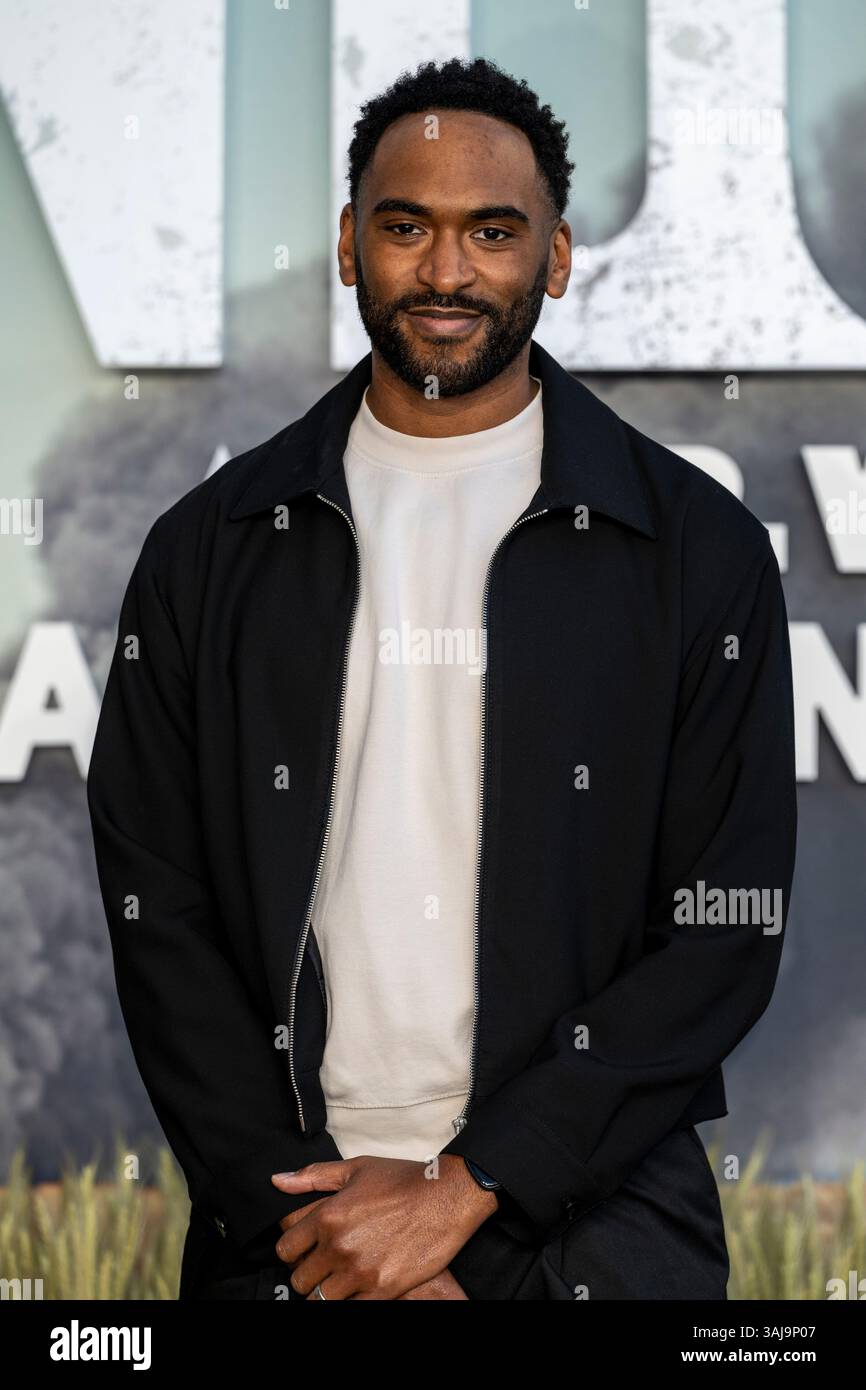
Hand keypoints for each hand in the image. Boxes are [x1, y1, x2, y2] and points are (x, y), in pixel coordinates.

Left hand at [270, 1155, 496, 1299]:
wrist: (447, 1197)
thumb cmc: (403, 1180)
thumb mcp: (356, 1169)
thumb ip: (313, 1176)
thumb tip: (278, 1181)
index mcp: (328, 1215)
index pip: (285, 1245)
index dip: (293, 1247)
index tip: (305, 1246)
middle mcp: (338, 1246)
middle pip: (299, 1278)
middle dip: (307, 1272)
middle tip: (323, 1264)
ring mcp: (359, 1271)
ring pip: (318, 1300)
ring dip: (325, 1291)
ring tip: (339, 1278)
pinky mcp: (382, 1290)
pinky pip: (348, 1310)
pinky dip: (349, 1301)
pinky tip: (358, 1289)